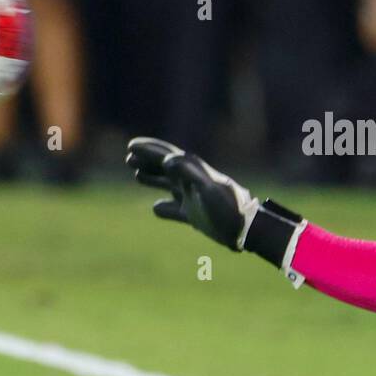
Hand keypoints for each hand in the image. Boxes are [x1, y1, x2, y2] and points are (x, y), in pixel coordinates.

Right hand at [126, 138, 308, 283]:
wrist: (246, 230)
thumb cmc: (229, 208)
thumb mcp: (208, 189)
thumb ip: (190, 173)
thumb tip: (168, 160)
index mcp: (194, 172)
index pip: (167, 156)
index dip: (149, 150)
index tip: (131, 146)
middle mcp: (192, 182)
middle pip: (165, 168)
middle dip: (148, 161)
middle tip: (129, 157)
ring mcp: (193, 198)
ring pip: (168, 185)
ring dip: (153, 178)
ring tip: (137, 175)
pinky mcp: (195, 216)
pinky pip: (175, 210)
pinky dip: (164, 208)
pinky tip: (156, 208)